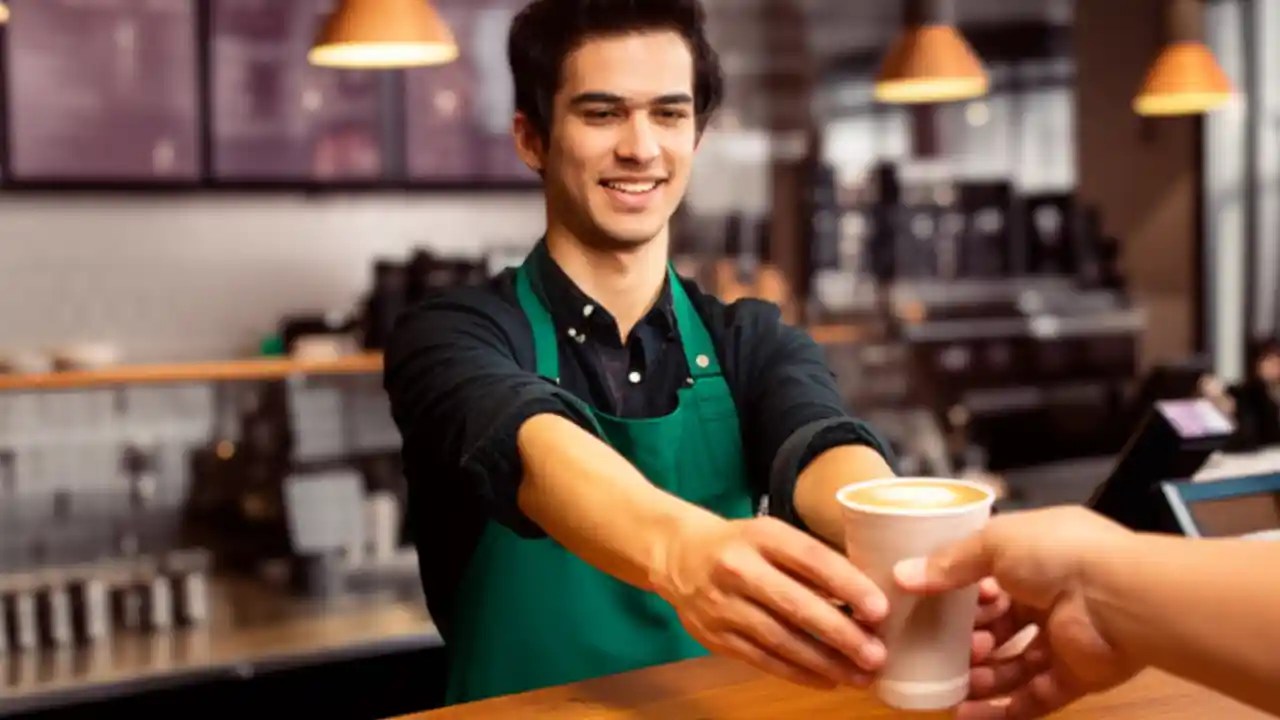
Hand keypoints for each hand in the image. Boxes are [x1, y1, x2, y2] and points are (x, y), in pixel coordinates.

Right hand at [653, 515, 888, 689]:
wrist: (677, 555)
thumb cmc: (740, 545)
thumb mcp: (771, 536)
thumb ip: (809, 561)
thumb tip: (865, 597)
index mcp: (761, 535)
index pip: (810, 559)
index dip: (847, 585)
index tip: (879, 610)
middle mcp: (738, 568)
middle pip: (796, 605)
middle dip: (841, 634)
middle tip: (876, 655)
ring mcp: (723, 605)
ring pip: (781, 639)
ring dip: (825, 662)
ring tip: (860, 675)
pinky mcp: (715, 636)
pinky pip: (763, 659)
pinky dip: (798, 672)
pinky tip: (827, 679)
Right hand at [894, 506, 1143, 718]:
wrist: (1119, 599)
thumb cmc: (1057, 556)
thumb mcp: (994, 543)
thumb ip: (950, 563)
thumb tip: (902, 576)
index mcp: (1036, 557)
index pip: (993, 577)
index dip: (964, 593)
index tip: (931, 604)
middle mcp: (1050, 596)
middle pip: (1002, 625)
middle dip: (970, 639)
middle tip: (941, 649)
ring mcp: (1064, 639)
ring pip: (1015, 664)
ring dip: (982, 676)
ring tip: (952, 684)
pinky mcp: (1075, 677)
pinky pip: (1033, 697)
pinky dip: (1000, 709)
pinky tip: (965, 714)